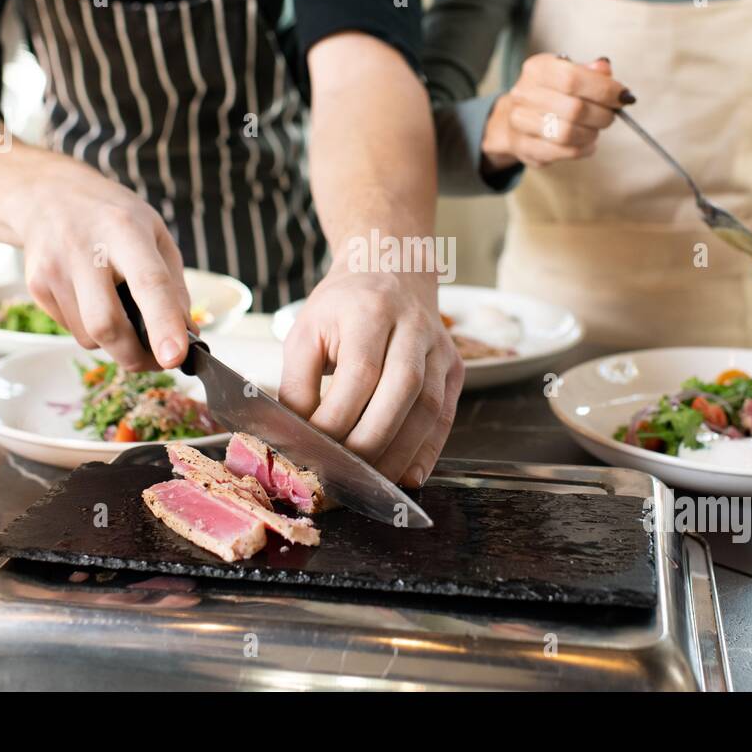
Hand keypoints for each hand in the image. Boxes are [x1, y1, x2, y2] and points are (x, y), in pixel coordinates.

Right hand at [15, 162, 194, 369]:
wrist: (46, 195)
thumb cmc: (111, 217)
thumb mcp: (155, 234)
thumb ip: (174, 285)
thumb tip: (187, 336)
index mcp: (125, 230)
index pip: (148, 283)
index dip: (163, 325)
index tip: (175, 359)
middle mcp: (84, 249)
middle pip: (107, 325)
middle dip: (136, 356)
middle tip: (157, 360)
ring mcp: (54, 269)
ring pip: (89, 336)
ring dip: (114, 343)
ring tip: (123, 314)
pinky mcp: (36, 287)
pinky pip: (71, 330)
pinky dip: (92, 330)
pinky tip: (94, 300)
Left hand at [279, 264, 462, 487]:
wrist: (392, 270)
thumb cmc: (343, 307)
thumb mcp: (306, 331)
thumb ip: (297, 383)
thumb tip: (296, 435)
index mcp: (371, 310)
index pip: (360, 372)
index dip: (336, 416)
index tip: (312, 446)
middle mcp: (414, 327)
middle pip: (402, 390)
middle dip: (371, 440)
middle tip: (342, 472)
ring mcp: (441, 349)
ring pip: (430, 408)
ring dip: (400, 453)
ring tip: (369, 482)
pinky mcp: (455, 368)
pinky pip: (447, 417)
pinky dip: (428, 452)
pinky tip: (407, 476)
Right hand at [482, 54, 631, 171]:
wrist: (515, 116)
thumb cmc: (550, 93)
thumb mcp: (568, 72)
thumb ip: (589, 71)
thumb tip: (605, 69)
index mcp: (537, 69)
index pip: (573, 78)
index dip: (604, 89)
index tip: (622, 96)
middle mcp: (524, 94)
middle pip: (574, 109)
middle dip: (603, 114)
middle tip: (611, 115)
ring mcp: (520, 123)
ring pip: (568, 134)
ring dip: (592, 133)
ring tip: (596, 128)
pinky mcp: (524, 147)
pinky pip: (564, 152)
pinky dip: (584, 148)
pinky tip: (588, 142)